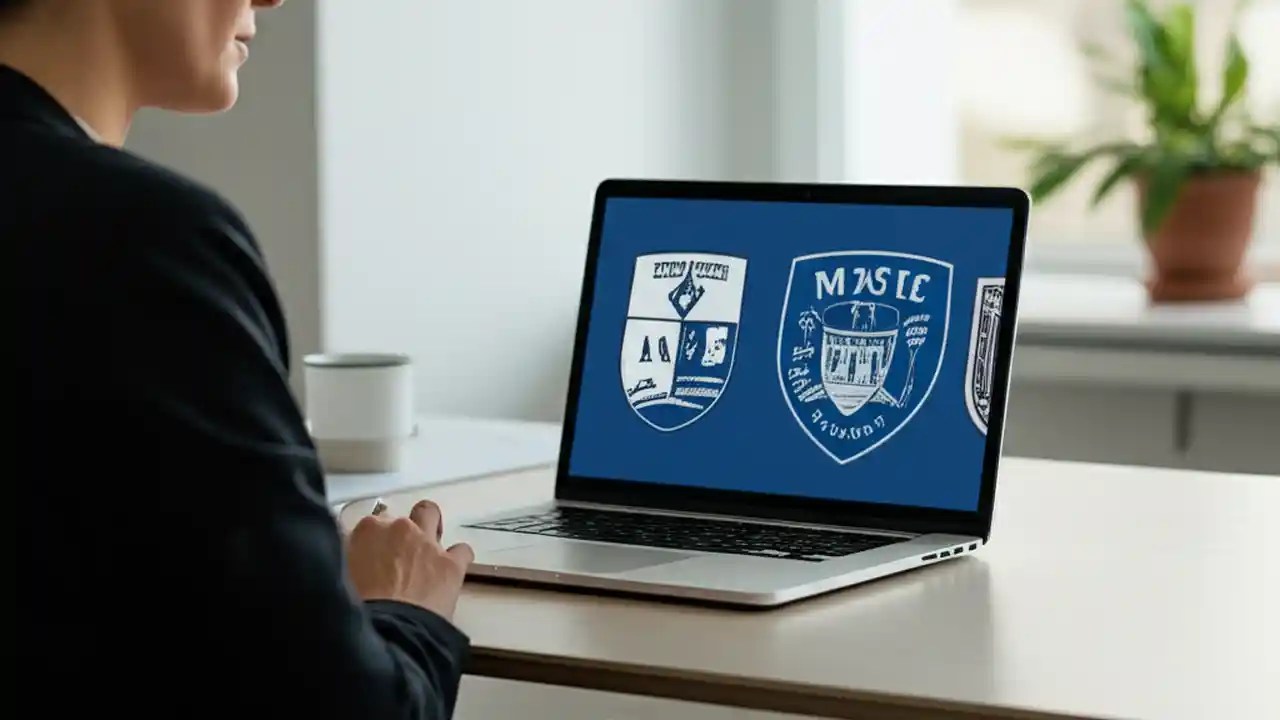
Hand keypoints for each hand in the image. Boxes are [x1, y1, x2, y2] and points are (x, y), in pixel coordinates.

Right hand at [346, 499, 474, 620]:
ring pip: (430, 514)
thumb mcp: (340, 579)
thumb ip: (347, 562)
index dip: (373, 544)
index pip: (371, 526)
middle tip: (398, 558)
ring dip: (428, 528)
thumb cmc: (356, 610)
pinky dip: (457, 558)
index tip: (373, 560)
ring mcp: (427, 543)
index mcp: (367, 531)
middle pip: (401, 518)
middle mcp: (399, 528)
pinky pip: (462, 550)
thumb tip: (354, 563)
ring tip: (425, 553)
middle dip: (401, 533)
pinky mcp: (451, 563)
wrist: (386, 632)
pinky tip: (450, 573)